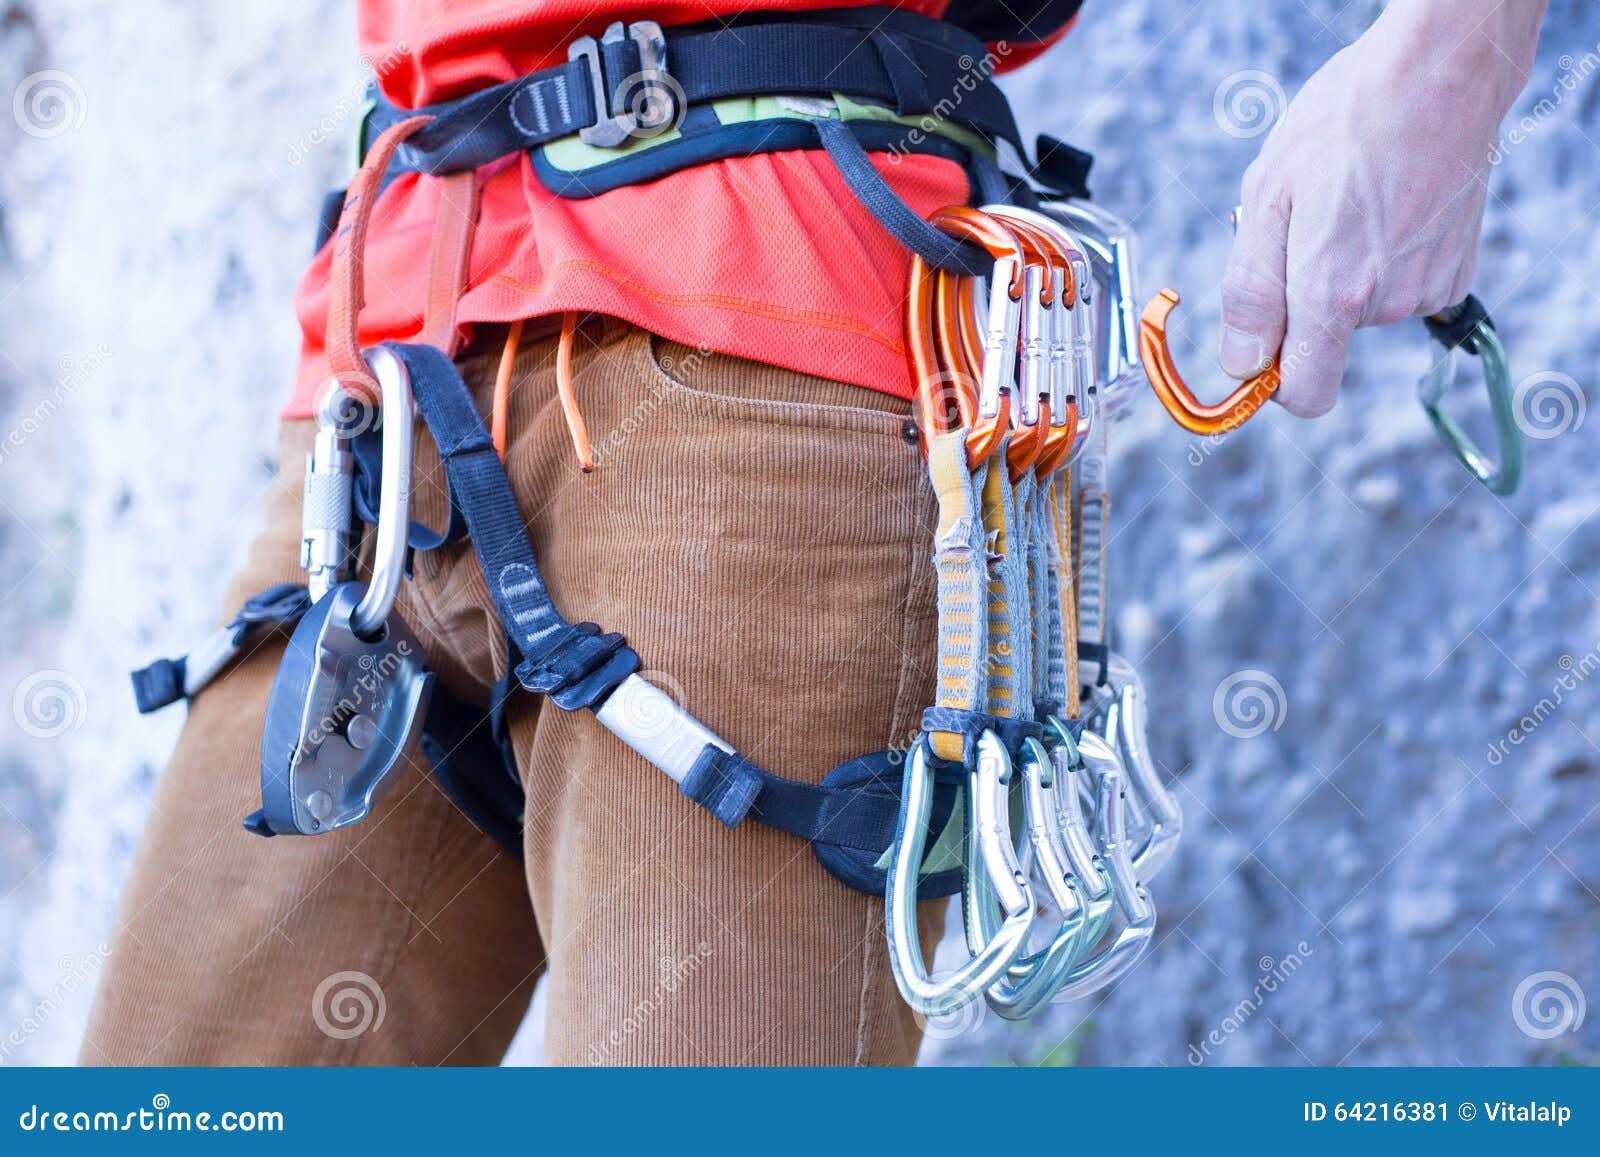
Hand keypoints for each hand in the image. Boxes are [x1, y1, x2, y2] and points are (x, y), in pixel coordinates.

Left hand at [1218, 0, 1543, 415]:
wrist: (1442, 71)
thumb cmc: (1346, 120)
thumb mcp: (1267, 197)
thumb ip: (1251, 293)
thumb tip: (1242, 366)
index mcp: (1333, 291)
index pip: (1303, 394)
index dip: (1272, 379)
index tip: (1257, 346)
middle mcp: (1385, 303)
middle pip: (1323, 342)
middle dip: (1301, 300)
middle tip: (1303, 227)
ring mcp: (1427, 289)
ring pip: (1359, 311)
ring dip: (1342, 271)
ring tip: (1347, 203)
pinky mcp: (1456, 273)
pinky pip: (1397, 290)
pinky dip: (1383, 260)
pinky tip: (1386, 207)